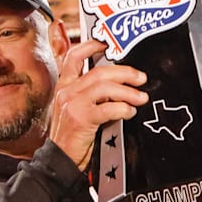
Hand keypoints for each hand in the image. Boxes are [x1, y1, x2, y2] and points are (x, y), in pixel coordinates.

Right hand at [49, 39, 148, 168]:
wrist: (59, 158)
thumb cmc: (73, 134)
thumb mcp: (78, 108)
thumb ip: (93, 95)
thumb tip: (119, 85)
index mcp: (65, 85)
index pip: (73, 57)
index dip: (90, 46)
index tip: (107, 43)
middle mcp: (66, 91)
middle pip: (99, 72)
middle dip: (125, 72)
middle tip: (142, 78)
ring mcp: (72, 104)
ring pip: (105, 87)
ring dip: (128, 91)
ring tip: (142, 97)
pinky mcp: (80, 119)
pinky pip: (107, 108)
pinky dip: (123, 108)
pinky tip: (130, 112)